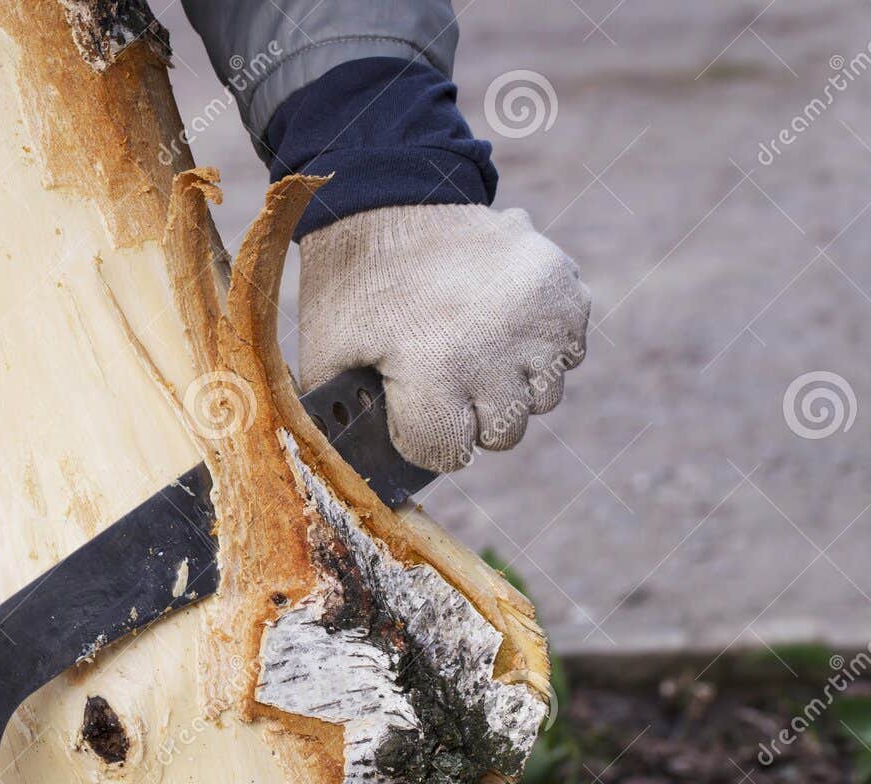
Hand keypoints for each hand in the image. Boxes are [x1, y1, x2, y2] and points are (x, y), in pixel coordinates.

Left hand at [298, 204, 590, 473]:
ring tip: (475, 353)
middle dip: (470, 417)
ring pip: (543, 398)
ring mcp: (536, 318)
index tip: (411, 412)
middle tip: (443, 381)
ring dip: (511, 387)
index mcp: (434, 372)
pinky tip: (505, 331)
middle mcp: (495, 350)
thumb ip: (347, 422)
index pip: (448, 454)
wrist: (388, 200)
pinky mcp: (564, 290)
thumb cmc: (352, 287)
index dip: (422, 439)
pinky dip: (544, 349)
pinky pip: (571, 351)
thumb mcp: (326, 359)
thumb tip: (364, 470)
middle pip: (502, 434)